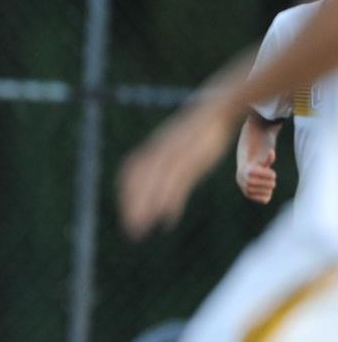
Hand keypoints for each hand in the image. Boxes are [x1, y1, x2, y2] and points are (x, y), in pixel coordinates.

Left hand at [118, 93, 240, 238]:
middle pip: (139, 182)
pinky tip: (167, 221)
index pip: (130, 174)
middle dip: (132, 207)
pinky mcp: (193, 160)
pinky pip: (178, 184)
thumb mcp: (177, 144)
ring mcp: (176, 156)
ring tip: (141, 231)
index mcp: (154, 149)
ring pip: (155, 185)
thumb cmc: (198, 130)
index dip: (126, 195)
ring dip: (146, 209)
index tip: (124, 214)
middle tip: (130, 232)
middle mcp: (160, 153)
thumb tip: (157, 174)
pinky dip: (171, 203)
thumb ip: (164, 158)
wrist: (217, 109)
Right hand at [237, 148, 277, 203]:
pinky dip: (266, 196)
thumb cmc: (256, 168)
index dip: (271, 175)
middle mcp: (245, 180)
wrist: (243, 175)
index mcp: (248, 170)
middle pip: (266, 184)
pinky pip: (262, 199)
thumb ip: (268, 159)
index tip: (272, 174)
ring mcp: (245, 188)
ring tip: (268, 187)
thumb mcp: (262, 163)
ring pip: (264, 191)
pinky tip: (265, 192)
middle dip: (271, 182)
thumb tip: (271, 151)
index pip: (265, 175)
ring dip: (269, 189)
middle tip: (272, 181)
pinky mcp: (247, 195)